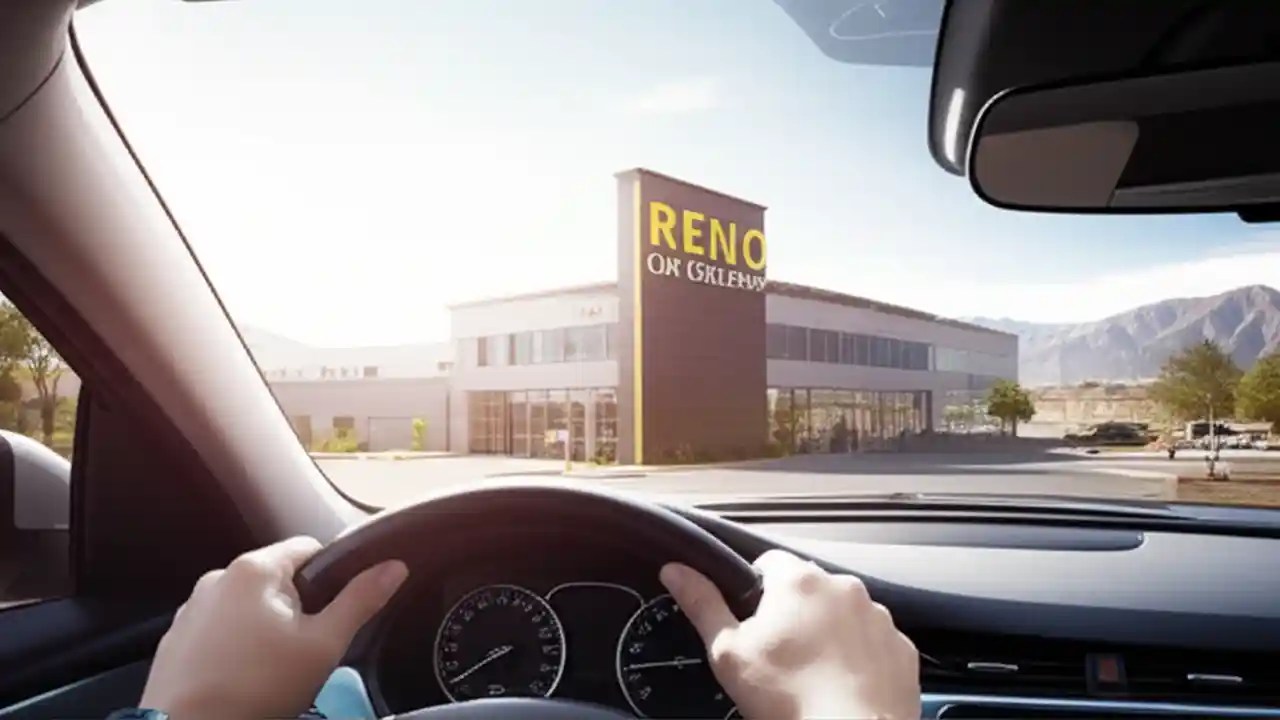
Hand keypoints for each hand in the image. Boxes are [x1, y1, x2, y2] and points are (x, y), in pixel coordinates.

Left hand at [140, 536, 408, 719]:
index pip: (309, 547)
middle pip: (277, 580)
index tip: (333, 613)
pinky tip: (241, 678)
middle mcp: (216, 579)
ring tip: (271, 669)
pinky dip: (233, 647)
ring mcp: (190, 611)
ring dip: (263, 627)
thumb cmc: (258, 688)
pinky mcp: (175, 640)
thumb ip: (361, 600)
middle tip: (305, 648)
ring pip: (246, 607)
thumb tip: (394, 567)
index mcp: (254, 570)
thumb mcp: (324, 645)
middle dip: (296, 608)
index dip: (331, 577)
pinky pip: (217, 631)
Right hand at [660, 549, 919, 719]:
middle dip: (793, 613)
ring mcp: (879, 618)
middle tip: (778, 656)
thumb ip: (702, 604)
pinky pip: (874, 643)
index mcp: (798, 580)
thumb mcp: (728, 652)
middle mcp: (844, 588)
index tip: (752, 625)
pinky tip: (843, 685)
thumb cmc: (786, 698)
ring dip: (829, 632)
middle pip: (808, 588)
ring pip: (843, 614)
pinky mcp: (902, 649)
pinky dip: (860, 657)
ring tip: (813, 674)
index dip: (754, 591)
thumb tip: (675, 569)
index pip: (768, 562)